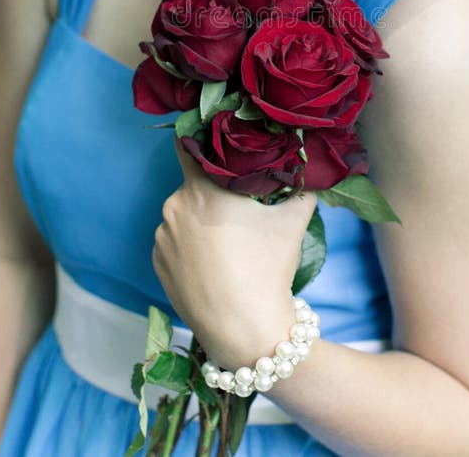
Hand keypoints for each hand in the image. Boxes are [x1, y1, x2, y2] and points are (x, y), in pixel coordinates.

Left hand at [153, 136, 316, 369]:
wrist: (245, 330)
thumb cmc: (267, 269)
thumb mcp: (292, 223)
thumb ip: (300, 189)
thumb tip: (311, 171)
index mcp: (204, 188)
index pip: (188, 144)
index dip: (202, 137)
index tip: (216, 140)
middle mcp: (175, 206)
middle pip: (193, 184)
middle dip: (213, 189)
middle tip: (238, 204)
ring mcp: (163, 236)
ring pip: (183, 214)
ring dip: (199, 218)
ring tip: (227, 241)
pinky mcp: (158, 262)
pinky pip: (173, 241)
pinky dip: (188, 244)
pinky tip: (212, 261)